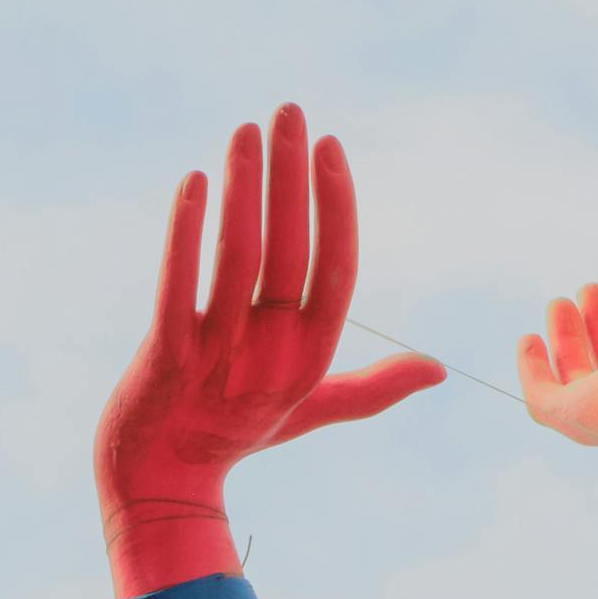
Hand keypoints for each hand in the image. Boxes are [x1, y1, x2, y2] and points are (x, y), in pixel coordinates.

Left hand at [97, 108, 443, 597]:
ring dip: (245, 190)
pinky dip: (184, 234)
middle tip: (289, 111)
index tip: (328, 146)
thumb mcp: (308, 407)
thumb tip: (439, 371)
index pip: (336, 271)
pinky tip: (193, 181)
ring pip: (237, 260)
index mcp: (308, 358)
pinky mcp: (163, 357)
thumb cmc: (233, 435)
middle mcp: (269, 355)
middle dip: (291, 178)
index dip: (336, 206)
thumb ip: (371, 388)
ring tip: (246, 130)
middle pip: (289, 252)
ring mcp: (216, 356)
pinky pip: (176, 286)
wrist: (158, 487)